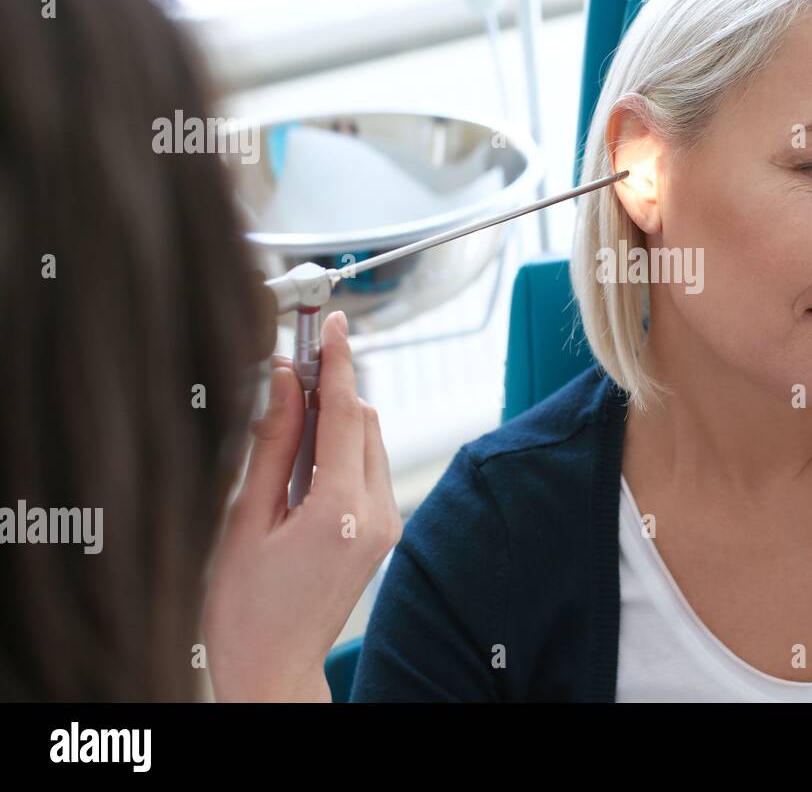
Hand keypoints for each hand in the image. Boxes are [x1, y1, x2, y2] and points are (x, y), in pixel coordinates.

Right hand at [202, 311, 401, 701]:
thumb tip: (282, 380)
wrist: (274, 667)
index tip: (333, 323)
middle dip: (333, 386)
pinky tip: (306, 454)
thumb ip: (272, 444)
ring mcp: (388, 524)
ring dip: (338, 416)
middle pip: (365, 420)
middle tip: (294, 362)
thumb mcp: (245, 519)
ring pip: (371, 441)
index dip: (337, 361)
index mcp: (340, 511)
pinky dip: (344, 447)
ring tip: (291, 411)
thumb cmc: (246, 607)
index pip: (345, 413)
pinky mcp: (386, 532)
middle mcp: (377, 513)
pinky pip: (371, 468)